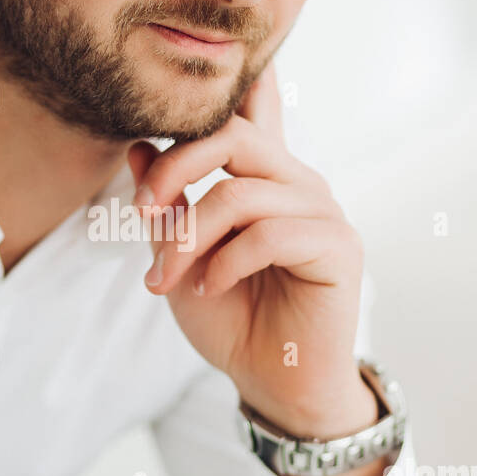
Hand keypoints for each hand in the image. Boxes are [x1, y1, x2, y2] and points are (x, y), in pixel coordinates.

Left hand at [127, 61, 371, 438]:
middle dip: (176, 169)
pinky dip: (226, 263)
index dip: (218, 93)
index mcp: (263, 177)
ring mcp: (323, 211)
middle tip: (143, 211)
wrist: (270, 383)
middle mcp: (297, 182)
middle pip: (233, 135)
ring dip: (189, 239)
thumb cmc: (230, 319)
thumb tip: (138, 146)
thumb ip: (165, 205)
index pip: (251, 109)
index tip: (159, 131)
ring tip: (167, 279)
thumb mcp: (178, 258)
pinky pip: (269, 235)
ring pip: (241, 195)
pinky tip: (208, 288)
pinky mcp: (338, 247)